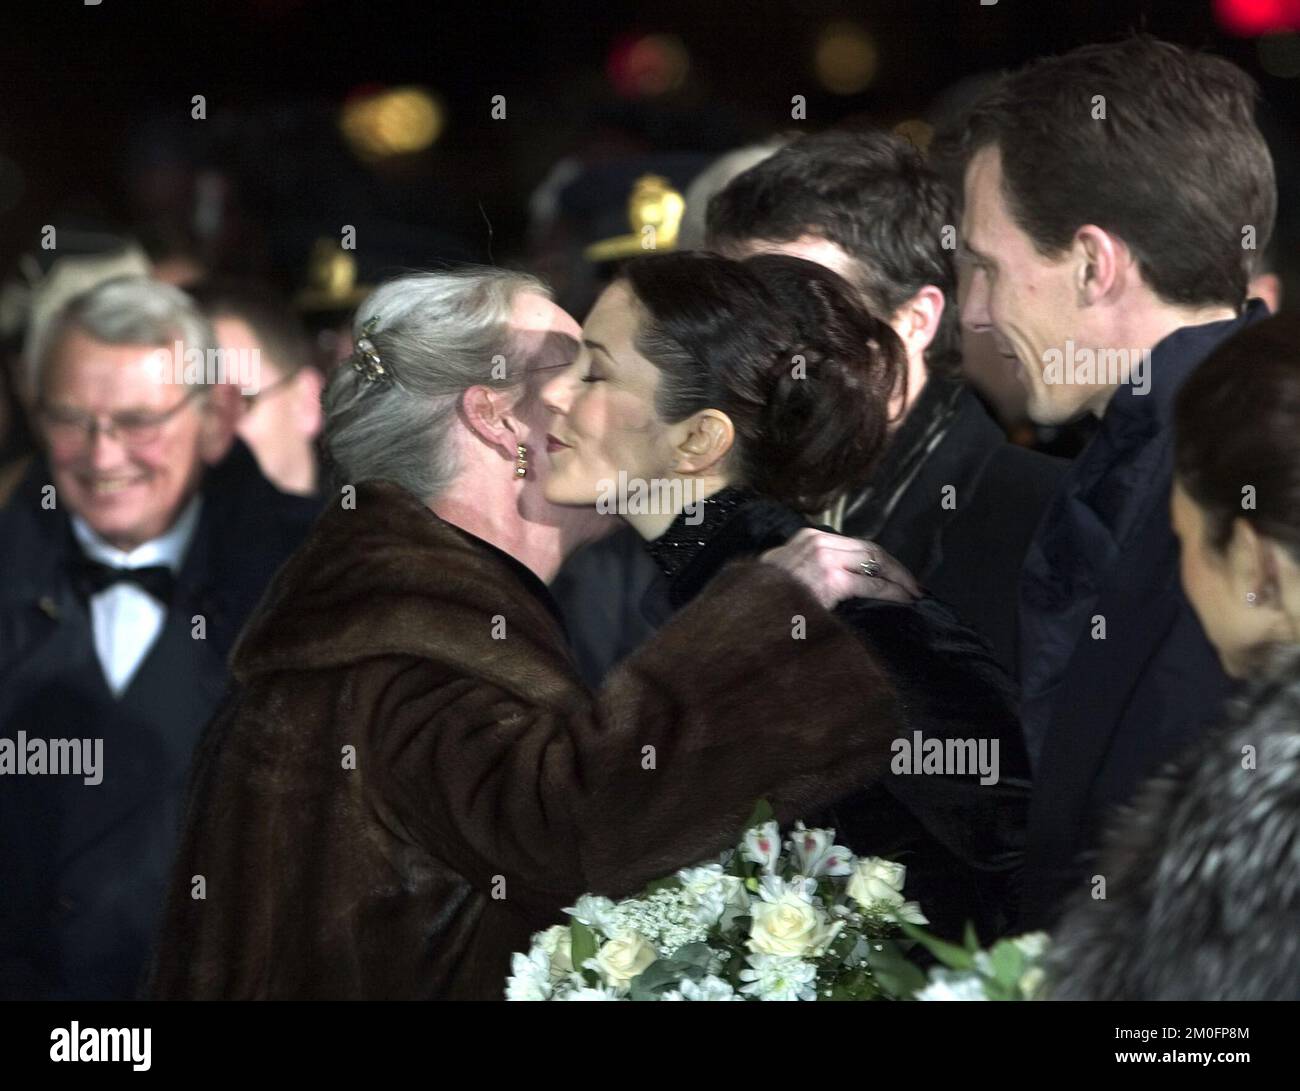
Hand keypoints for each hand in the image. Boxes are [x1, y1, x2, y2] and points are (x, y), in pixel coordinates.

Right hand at [760, 529, 920, 608]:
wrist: (748, 612)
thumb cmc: (763, 600)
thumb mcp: (782, 573)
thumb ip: (806, 569)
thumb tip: (835, 581)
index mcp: (807, 538)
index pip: (853, 544)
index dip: (877, 559)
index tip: (892, 573)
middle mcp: (818, 542)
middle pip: (868, 548)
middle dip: (894, 567)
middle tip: (912, 584)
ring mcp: (824, 558)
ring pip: (874, 561)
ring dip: (897, 578)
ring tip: (912, 593)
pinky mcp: (831, 578)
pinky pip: (871, 582)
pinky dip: (891, 590)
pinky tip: (903, 599)